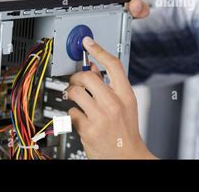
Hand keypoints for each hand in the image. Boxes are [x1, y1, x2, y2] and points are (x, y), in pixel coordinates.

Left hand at [66, 36, 156, 158]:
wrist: (126, 155)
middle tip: (76, 82)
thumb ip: (110, 85)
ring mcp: (100, 117)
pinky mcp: (87, 129)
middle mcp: (113, 104)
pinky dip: (73, 114)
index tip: (89, 43)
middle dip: (77, 78)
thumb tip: (94, 68)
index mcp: (125, 95)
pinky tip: (81, 118)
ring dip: (72, 95)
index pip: (113, 65)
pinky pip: (71, 112)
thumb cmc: (126, 130)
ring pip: (75, 93)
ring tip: (77, 100)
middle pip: (88, 77)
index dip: (99, 50)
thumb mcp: (125, 104)